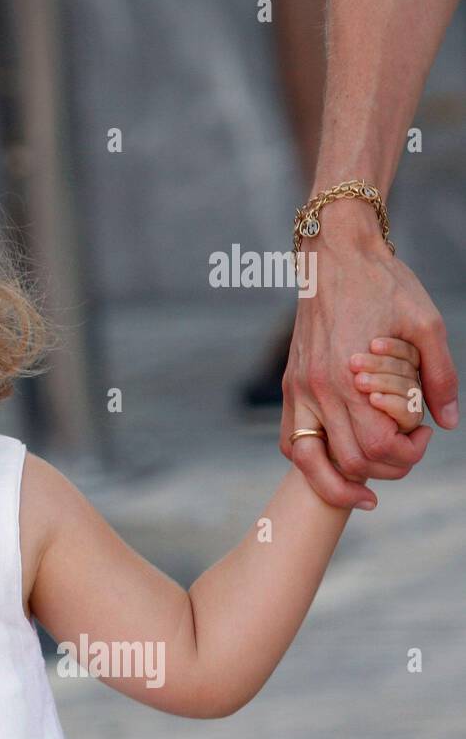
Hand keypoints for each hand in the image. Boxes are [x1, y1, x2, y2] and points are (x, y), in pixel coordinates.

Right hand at [281, 205, 455, 508]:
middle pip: (350, 461)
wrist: (333, 256)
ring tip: (367, 482)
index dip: (409, 453)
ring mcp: (298, 390)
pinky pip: (290, 440)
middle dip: (387, 468)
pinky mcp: (290, 385)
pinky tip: (338, 455)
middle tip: (408, 450)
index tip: (426, 433)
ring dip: (340, 479)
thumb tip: (448, 422)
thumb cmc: (384, 285)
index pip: (379, 446)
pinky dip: (313, 459)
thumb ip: (440, 377)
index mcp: (350, 378)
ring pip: (308, 461)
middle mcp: (317, 390)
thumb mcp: (427, 324)